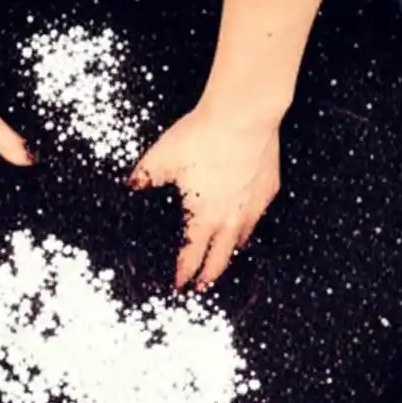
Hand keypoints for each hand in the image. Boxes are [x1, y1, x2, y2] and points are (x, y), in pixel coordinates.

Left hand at [129, 102, 281, 289]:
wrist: (243, 117)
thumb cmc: (202, 137)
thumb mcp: (161, 158)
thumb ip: (144, 176)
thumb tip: (132, 185)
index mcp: (202, 216)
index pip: (192, 254)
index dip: (184, 271)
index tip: (180, 283)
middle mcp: (230, 217)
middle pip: (221, 256)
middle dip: (210, 274)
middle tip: (204, 285)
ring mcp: (253, 204)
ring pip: (243, 237)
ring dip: (232, 249)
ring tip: (228, 253)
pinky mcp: (269, 187)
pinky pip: (259, 212)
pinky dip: (252, 221)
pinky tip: (249, 217)